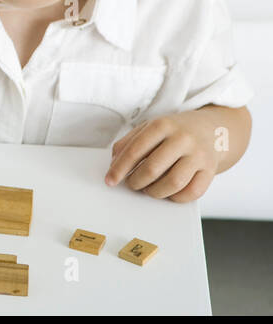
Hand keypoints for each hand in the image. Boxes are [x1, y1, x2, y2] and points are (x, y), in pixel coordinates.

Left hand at [105, 112, 221, 200]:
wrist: (212, 130)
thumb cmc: (174, 131)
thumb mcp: (150, 127)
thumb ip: (128, 142)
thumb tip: (113, 164)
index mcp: (162, 125)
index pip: (135, 151)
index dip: (119, 169)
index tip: (110, 180)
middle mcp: (182, 139)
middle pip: (153, 169)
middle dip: (136, 182)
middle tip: (131, 184)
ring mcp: (199, 155)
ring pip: (173, 183)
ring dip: (155, 192)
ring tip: (148, 189)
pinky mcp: (211, 170)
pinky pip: (192, 192)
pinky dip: (176, 197)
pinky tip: (168, 192)